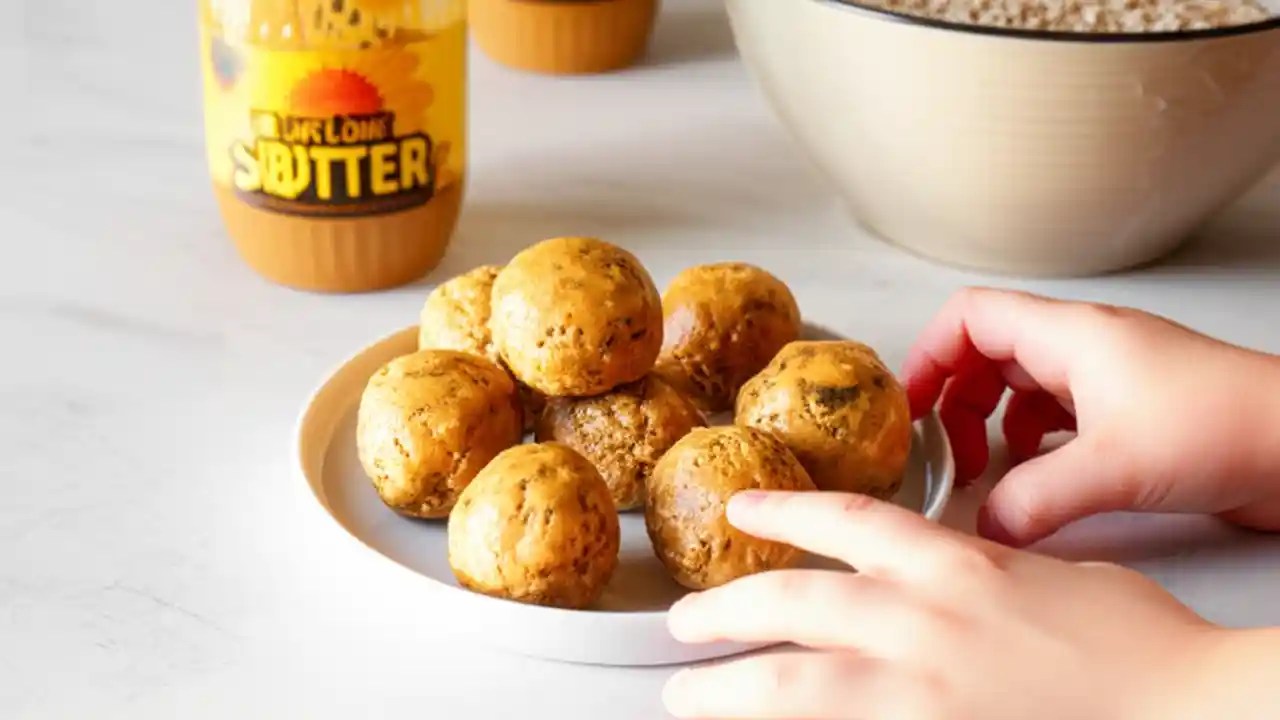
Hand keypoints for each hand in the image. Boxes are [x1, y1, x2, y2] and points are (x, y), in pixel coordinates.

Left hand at [663, 491, 1216, 719]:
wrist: (1189, 707)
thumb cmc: (1139, 645)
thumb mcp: (1051, 576)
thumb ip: (980, 571)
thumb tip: (946, 575)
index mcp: (955, 564)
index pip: (845, 520)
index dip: (784, 510)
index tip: (743, 510)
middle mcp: (923, 621)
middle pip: (793, 603)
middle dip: (724, 611)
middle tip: (683, 624)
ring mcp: (920, 690)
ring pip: (792, 683)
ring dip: (726, 688)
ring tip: (684, 691)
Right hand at [901, 287, 1279, 545]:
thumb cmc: (1227, 426)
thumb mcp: (1112, 468)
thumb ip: (1033, 500)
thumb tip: (984, 527)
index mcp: (1070, 334)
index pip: (971, 316)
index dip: (930, 355)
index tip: (912, 405)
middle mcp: (1086, 347)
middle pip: (990, 353)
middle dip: (959, 400)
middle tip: (950, 451)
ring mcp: (1111, 378)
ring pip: (1024, 385)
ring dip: (996, 423)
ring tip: (990, 469)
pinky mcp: (1134, 413)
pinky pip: (1060, 414)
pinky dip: (1035, 441)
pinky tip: (1040, 475)